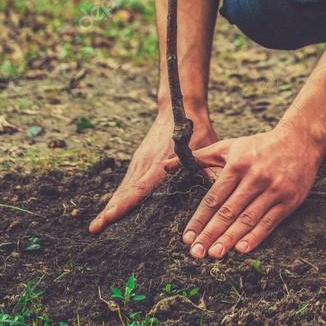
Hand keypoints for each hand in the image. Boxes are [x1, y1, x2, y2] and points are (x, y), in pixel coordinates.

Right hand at [88, 109, 216, 233]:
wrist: (179, 106)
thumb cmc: (196, 128)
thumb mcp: (207, 148)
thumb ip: (211, 170)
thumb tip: (221, 191)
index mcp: (159, 163)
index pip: (140, 189)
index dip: (124, 204)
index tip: (109, 217)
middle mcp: (145, 164)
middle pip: (125, 191)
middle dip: (110, 211)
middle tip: (94, 230)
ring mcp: (140, 161)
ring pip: (123, 187)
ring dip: (111, 205)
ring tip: (97, 226)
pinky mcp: (139, 161)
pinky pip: (127, 182)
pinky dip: (118, 195)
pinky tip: (112, 208)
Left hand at [165, 122, 324, 257]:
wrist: (300, 140)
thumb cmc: (260, 145)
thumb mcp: (231, 146)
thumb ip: (201, 156)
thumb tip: (167, 164)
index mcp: (238, 164)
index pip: (214, 197)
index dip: (199, 219)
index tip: (187, 237)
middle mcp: (254, 177)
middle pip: (228, 211)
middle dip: (210, 234)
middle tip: (196, 252)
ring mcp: (273, 190)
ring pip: (247, 219)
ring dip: (229, 239)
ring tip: (214, 254)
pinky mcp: (288, 200)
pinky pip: (269, 222)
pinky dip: (255, 237)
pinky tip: (241, 249)